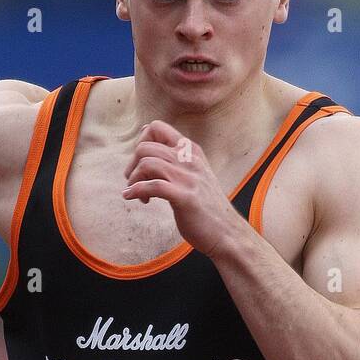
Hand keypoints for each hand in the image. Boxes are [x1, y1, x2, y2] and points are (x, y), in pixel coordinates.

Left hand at [122, 119, 241, 259]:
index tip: (140, 162)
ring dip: (133, 179)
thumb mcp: (193, 174)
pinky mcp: (185, 197)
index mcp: (191, 151)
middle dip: (132, 165)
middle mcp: (189, 159)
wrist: (227, 233)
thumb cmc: (206, 207)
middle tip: (134, 182)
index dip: (141, 143)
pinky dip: (136, 191)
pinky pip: (153, 186)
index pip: (157, 127)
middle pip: (145, 147)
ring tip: (136, 193)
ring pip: (146, 163)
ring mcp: (188, 178)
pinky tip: (132, 198)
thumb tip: (146, 138)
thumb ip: (175, 159)